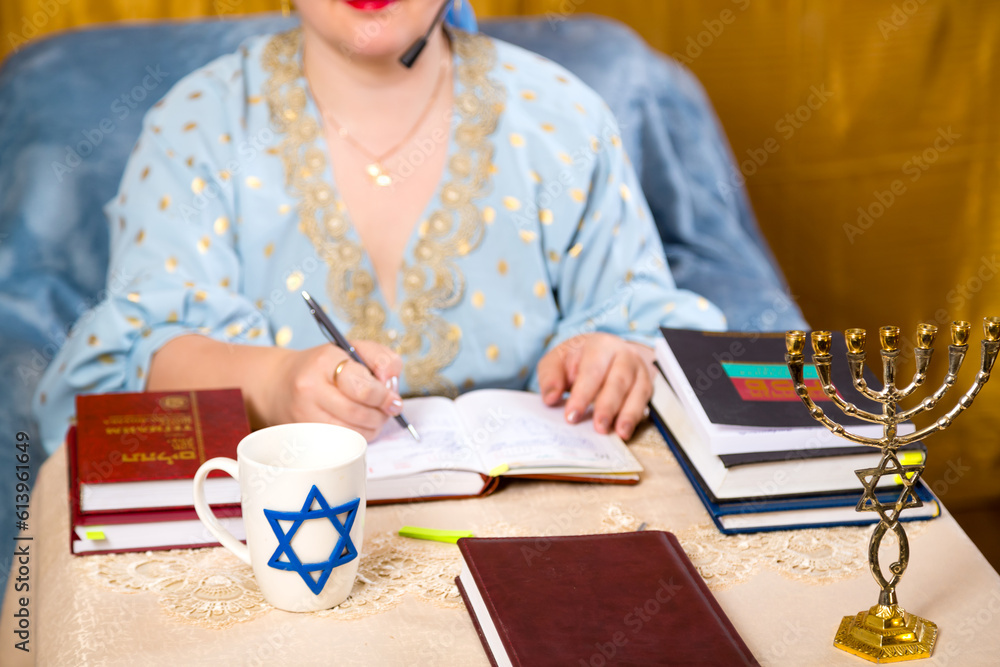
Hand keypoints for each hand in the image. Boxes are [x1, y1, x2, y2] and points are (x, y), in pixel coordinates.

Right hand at [262, 340, 403, 441]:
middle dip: (381, 414)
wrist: (280, 382)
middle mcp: (309, 388)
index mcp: (325, 361)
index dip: (384, 396)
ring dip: (372, 427)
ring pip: (351, 432)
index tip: (394, 400)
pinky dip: (357, 436)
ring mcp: (303, 414)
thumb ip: (382, 359)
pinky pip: (341, 443)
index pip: (362, 387)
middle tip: (388, 409)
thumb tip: (391, 384)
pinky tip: (358, 424)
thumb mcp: (354, 349)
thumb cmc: (325, 366)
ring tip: (373, 415)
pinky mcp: (302, 434)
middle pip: (358, 413)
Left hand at [537, 333, 653, 439]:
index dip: (582, 395)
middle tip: (598, 427)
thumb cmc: (577, 359)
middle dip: (608, 406)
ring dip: (627, 414)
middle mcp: (624, 354)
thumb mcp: (556, 361)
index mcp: (599, 345)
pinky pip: (644, 401)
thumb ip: (550, 378)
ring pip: (636, 391)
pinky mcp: (645, 384)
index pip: (591, 371)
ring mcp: (638, 369)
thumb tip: (550, 399)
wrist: (602, 352)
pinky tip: (625, 431)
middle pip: (618, 380)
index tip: (572, 416)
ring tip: (619, 433)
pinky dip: (635, 417)